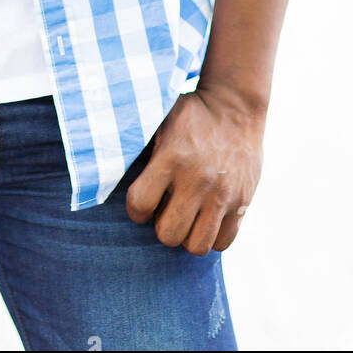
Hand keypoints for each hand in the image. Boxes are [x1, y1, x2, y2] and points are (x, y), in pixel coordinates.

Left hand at [125, 86, 263, 255]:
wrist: (235, 106)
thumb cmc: (190, 115)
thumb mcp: (160, 119)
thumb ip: (139, 147)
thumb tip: (108, 166)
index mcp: (171, 157)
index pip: (140, 204)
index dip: (135, 209)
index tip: (142, 201)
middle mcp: (197, 179)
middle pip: (168, 234)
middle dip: (162, 225)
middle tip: (165, 210)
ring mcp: (223, 193)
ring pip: (197, 246)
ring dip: (187, 235)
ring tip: (186, 217)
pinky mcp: (244, 202)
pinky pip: (223, 242)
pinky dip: (212, 236)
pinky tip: (206, 218)